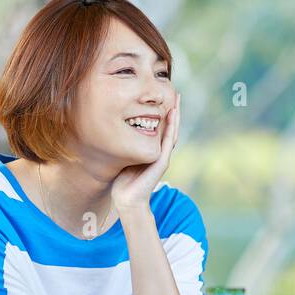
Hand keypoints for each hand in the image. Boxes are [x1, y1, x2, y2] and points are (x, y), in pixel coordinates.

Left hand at [111, 92, 180, 213]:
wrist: (126, 199)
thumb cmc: (123, 181)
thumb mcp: (125, 157)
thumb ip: (128, 146)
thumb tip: (117, 133)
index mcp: (153, 151)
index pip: (162, 129)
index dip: (165, 115)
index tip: (165, 100)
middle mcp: (160, 153)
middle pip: (170, 128)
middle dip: (174, 112)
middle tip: (177, 95)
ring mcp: (162, 157)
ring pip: (172, 133)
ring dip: (175, 117)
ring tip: (177, 102)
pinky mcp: (161, 162)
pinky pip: (168, 141)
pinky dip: (170, 128)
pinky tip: (171, 116)